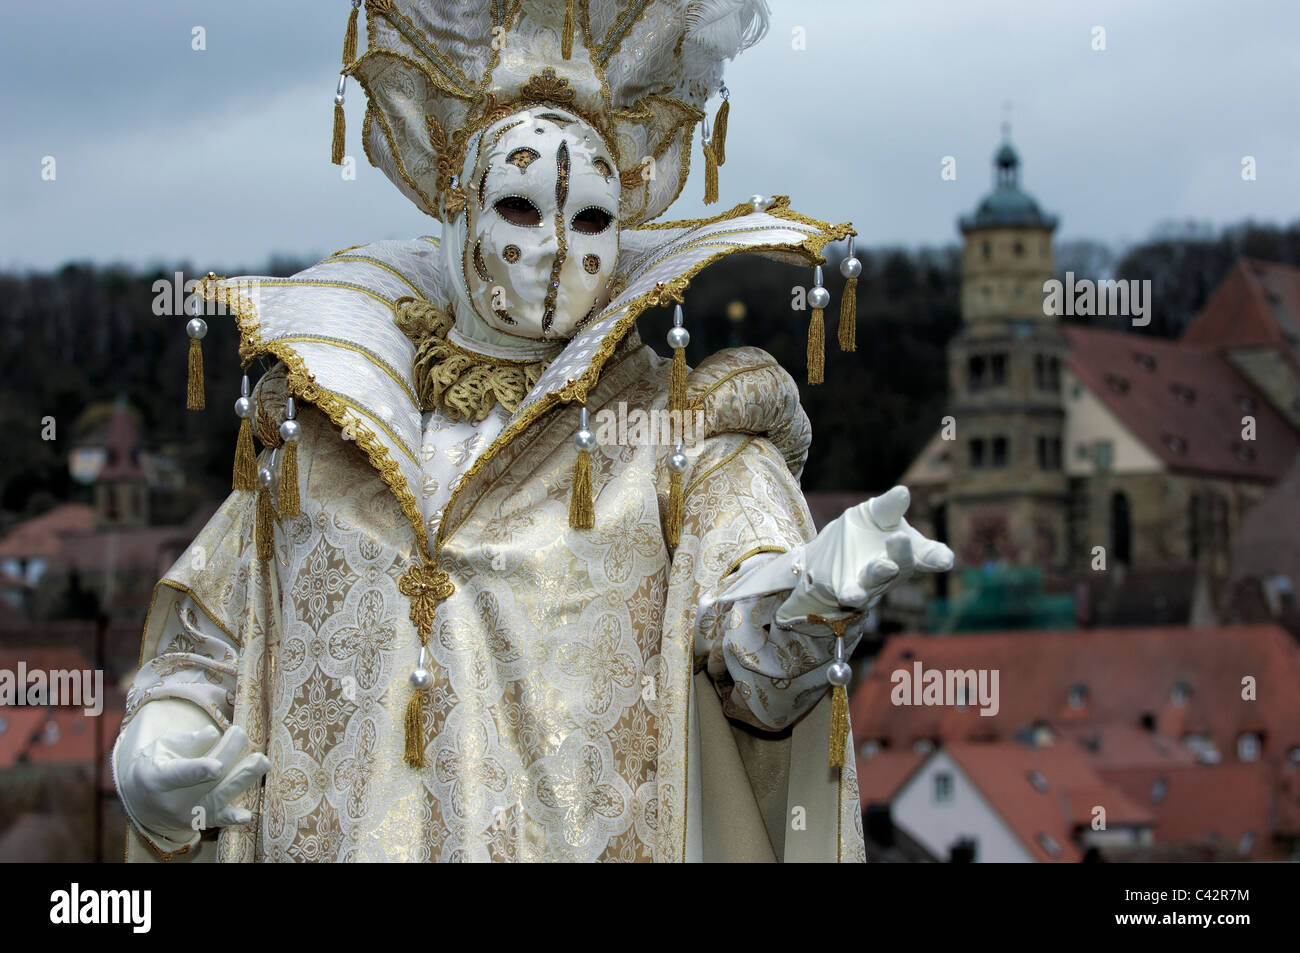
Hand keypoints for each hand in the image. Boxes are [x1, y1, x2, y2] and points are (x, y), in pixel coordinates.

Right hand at [114, 700, 268, 847]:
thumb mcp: (162, 747)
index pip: (180, 774)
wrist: (143, 801)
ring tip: (261, 761)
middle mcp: (174, 801)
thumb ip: (186, 741)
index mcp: (158, 779)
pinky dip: (233, 818)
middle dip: (227, 756)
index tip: (218, 766)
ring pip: (219, 797)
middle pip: (207, 780)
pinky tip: (247, 816)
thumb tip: (212, 734)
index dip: (198, 771)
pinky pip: (220, 819)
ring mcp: (190, 813)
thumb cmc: (156, 764)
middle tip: (240, 734)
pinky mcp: (202, 821)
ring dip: (243, 778)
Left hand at [777, 485, 953, 624]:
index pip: (929, 554)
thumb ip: (888, 507)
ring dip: (881, 572)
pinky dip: (854, 595)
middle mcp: (894, 568)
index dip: (938, 557)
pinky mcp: (848, 589)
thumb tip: (903, 492)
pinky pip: (853, 594)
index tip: (945, 560)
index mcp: (909, 548)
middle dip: (902, 553)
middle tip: (900, 537)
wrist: (829, 553)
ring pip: (878, 579)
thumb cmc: (864, 530)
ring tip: (887, 565)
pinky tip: (853, 596)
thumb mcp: (875, 513)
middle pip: (903, 564)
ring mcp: (872, 582)